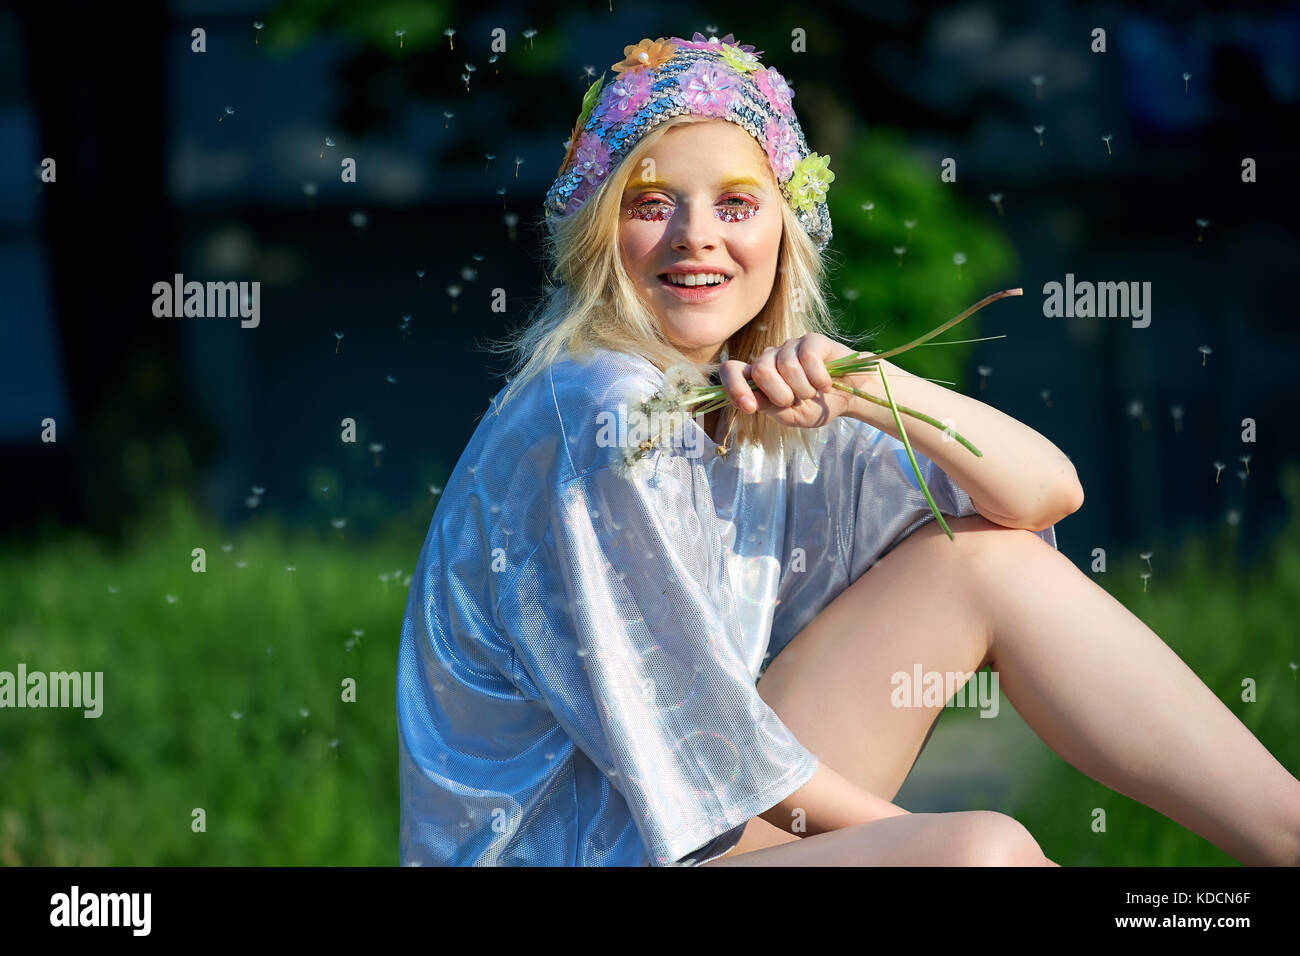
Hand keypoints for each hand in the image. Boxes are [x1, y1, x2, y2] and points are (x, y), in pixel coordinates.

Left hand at [719, 334, 874, 429]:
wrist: (849, 397)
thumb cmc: (816, 406)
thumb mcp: (791, 416)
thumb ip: (769, 407)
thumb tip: (750, 399)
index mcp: (758, 377)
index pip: (731, 370)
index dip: (734, 387)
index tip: (749, 407)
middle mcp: (770, 357)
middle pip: (761, 371)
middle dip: (782, 395)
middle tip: (797, 401)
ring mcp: (790, 346)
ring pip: (787, 367)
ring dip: (804, 390)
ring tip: (814, 393)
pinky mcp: (812, 340)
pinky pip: (809, 358)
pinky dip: (819, 379)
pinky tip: (826, 384)